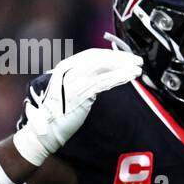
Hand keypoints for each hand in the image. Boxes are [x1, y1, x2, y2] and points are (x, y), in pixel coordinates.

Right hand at [12, 48, 142, 165]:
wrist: (45, 129)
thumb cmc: (59, 111)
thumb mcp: (70, 89)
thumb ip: (84, 78)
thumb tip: (106, 71)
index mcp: (65, 67)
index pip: (92, 55)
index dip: (111, 54)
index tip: (126, 56)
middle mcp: (69, 70)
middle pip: (99, 59)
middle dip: (121, 58)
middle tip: (137, 60)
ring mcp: (74, 80)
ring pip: (104, 68)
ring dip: (124, 67)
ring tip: (138, 69)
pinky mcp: (80, 93)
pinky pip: (103, 82)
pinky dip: (118, 77)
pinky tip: (130, 77)